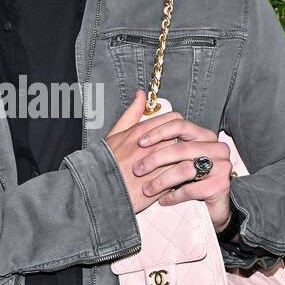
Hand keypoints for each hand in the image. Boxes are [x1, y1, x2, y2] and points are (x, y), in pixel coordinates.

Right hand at [106, 90, 202, 214]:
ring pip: (184, 159)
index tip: (177, 133)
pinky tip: (180, 181)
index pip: (173, 120)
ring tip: (184, 165)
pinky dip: (183, 181)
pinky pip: (180, 181)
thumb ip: (131, 114)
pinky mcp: (160, 187)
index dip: (178, 126)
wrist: (98, 190)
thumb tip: (141, 95)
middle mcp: (152, 148)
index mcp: (142, 133)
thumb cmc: (105, 162)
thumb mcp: (116, 133)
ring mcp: (157, 167)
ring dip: (186, 161)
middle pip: (182, 138)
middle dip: (184, 144)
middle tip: (183, 149)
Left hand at [132, 106, 233, 232]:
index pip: (179, 124)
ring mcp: (222, 165)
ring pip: (185, 169)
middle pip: (180, 147)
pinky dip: (174, 196)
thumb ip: (150, 123)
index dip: (158, 131)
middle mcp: (215, 146)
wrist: (207, 207)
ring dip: (161, 180)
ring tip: (146, 189)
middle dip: (155, 159)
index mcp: (203, 135)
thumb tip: (140, 95)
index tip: (139, 142)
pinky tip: (162, 200)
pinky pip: (192, 189)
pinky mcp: (221, 185)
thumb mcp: (165, 151)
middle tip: (137, 170)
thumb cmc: (183, 178)